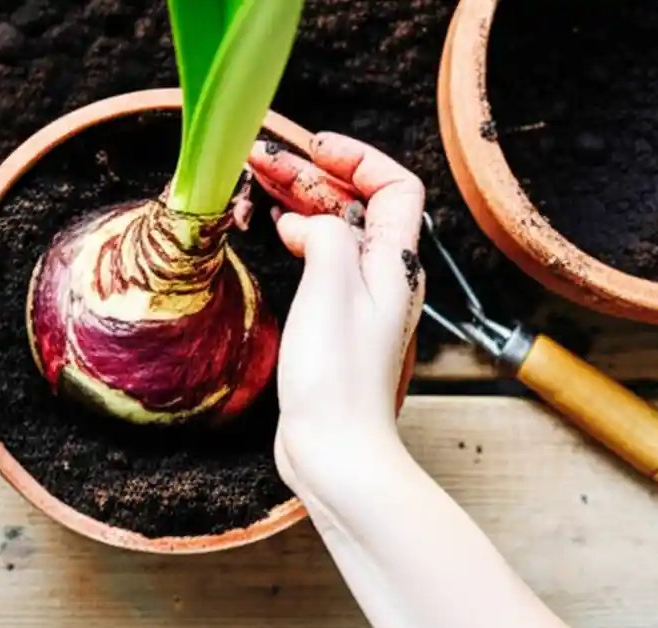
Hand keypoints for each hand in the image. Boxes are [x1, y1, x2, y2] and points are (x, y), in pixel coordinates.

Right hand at [248, 133, 424, 499]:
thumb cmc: (336, 380)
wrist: (336, 450)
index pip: (394, 185)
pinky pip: (322, 260)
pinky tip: (277, 234)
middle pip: (357, 204)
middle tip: (265, 158)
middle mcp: (385, 277)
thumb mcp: (330, 287)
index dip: (357, 157)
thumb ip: (325, 235)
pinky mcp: (337, 323)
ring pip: (336, 231)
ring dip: (302, 201)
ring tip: (262, 182)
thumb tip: (311, 220)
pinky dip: (299, 236)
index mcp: (395, 263)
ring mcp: (361, 301)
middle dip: (313, 173)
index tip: (311, 147)